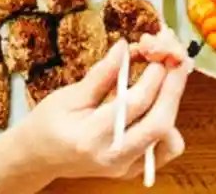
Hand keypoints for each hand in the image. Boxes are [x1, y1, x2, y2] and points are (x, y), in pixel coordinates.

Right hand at [15, 38, 190, 181]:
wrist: (38, 158)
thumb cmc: (48, 124)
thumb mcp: (68, 96)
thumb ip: (101, 75)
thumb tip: (125, 47)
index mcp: (90, 138)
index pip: (134, 105)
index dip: (152, 75)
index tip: (157, 51)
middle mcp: (113, 158)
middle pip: (159, 123)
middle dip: (174, 86)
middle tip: (176, 57)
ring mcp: (126, 168)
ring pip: (168, 139)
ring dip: (174, 102)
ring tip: (169, 74)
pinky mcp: (134, 169)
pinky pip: (164, 150)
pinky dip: (170, 124)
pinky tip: (161, 102)